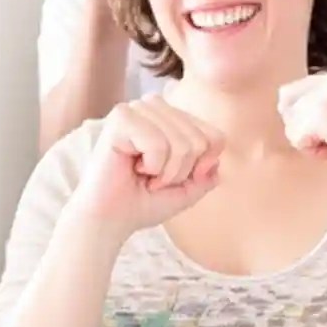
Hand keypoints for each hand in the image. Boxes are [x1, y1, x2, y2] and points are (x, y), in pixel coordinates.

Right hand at [69, 95, 223, 234]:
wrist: (109, 219)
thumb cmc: (142, 202)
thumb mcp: (186, 191)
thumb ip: (206, 176)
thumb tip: (217, 165)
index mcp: (171, 116)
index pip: (215, 136)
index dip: (202, 167)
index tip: (173, 179)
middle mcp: (154, 106)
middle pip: (200, 141)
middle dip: (180, 172)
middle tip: (154, 179)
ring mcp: (136, 109)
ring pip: (181, 143)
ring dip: (166, 171)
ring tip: (143, 174)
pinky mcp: (120, 118)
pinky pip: (158, 144)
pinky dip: (151, 165)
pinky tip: (131, 166)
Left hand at [278, 66, 326, 191]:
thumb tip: (286, 109)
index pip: (297, 91)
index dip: (308, 117)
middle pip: (287, 103)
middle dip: (305, 127)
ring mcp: (326, 94)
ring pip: (291, 122)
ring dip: (312, 142)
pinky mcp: (321, 114)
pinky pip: (296, 138)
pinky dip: (315, 152)